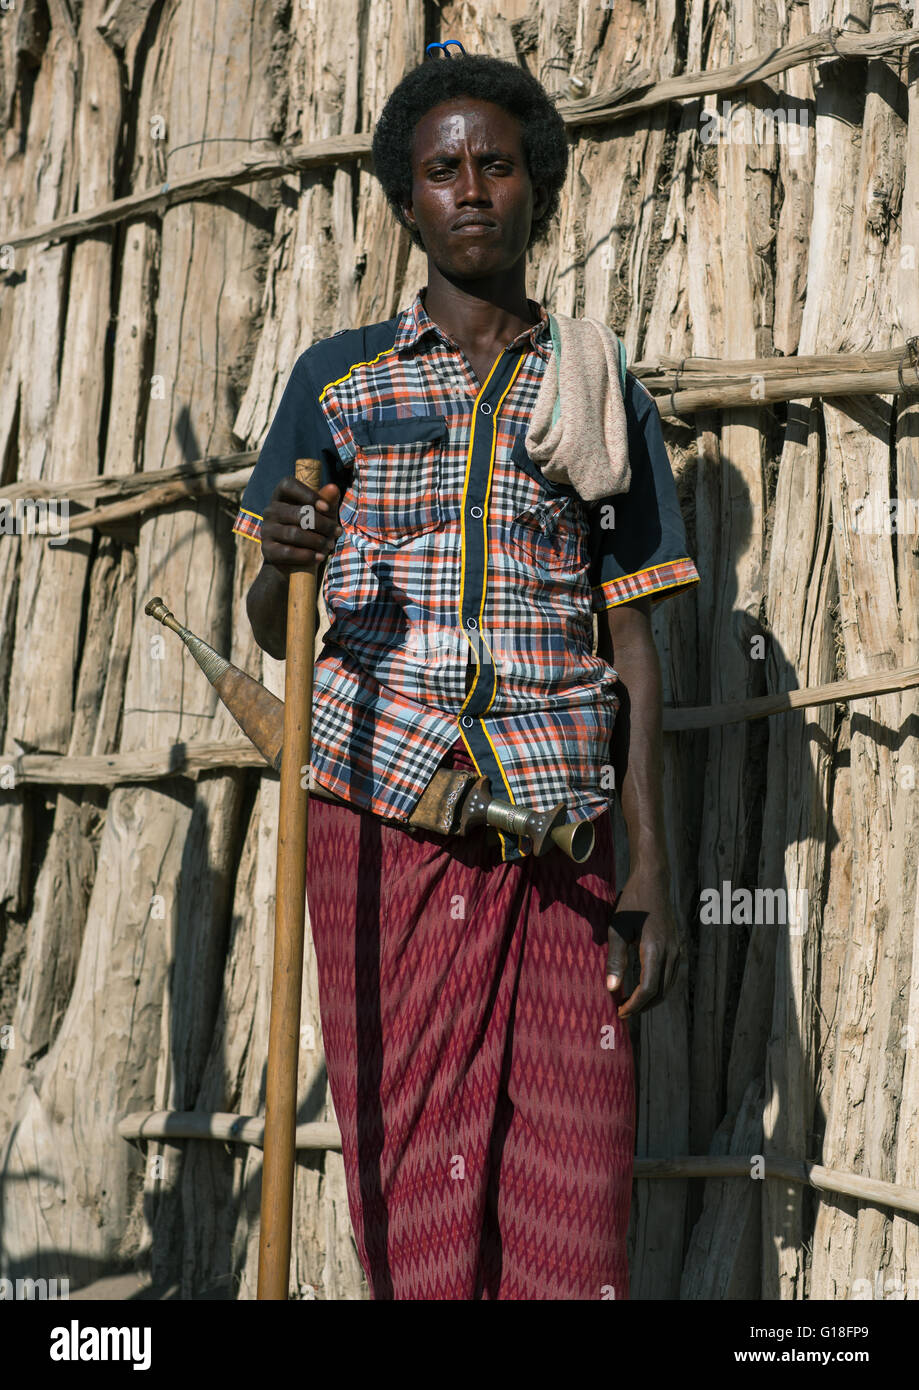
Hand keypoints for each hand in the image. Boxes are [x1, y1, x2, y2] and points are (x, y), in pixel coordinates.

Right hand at [261, 477, 341, 576]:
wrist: (295, 559)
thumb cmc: (312, 529)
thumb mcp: (322, 514)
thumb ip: (327, 501)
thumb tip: (334, 488)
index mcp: (281, 495)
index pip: (288, 485)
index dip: (308, 494)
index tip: (325, 507)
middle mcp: (270, 511)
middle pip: (297, 513)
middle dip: (322, 524)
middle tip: (337, 532)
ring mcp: (266, 530)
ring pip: (294, 534)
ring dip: (317, 541)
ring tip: (330, 545)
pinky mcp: (267, 550)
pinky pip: (287, 552)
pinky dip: (307, 555)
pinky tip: (319, 557)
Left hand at [606, 864, 680, 1018]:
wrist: (653, 882)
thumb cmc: (631, 904)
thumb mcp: (617, 930)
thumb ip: (615, 960)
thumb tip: (611, 989)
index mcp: (655, 949)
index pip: (648, 989)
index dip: (634, 1005)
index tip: (620, 1012)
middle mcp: (671, 953)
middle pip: (660, 993)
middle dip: (642, 1006)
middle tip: (623, 1011)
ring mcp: (677, 951)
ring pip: (668, 986)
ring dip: (651, 999)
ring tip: (631, 1003)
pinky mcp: (678, 947)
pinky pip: (671, 976)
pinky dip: (658, 987)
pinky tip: (643, 987)